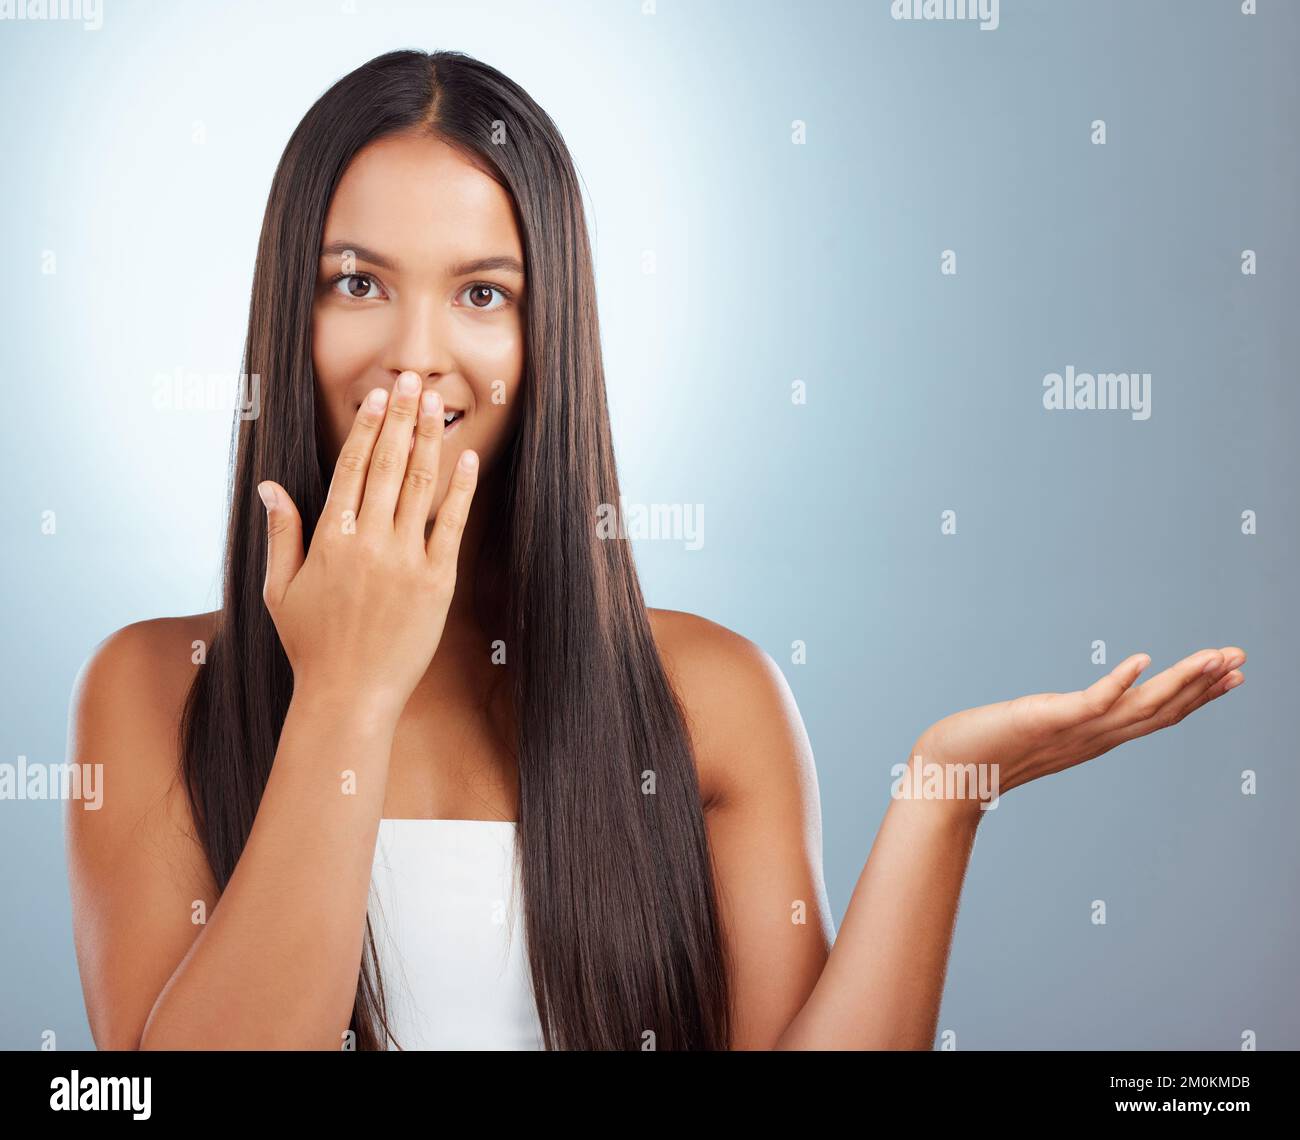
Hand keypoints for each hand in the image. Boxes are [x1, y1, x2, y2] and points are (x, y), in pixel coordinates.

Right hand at [256, 370, 479, 720]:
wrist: (350, 695)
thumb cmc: (311, 644)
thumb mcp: (279, 588)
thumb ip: (281, 532)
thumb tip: (271, 485)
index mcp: (329, 538)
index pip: (351, 467)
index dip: (367, 427)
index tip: (378, 396)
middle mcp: (368, 541)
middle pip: (388, 464)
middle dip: (402, 417)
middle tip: (414, 380)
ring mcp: (406, 559)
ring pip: (420, 485)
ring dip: (429, 440)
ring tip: (437, 404)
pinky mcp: (437, 580)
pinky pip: (450, 524)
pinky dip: (460, 489)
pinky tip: (466, 459)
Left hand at [912, 646, 1246, 810]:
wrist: (945, 775)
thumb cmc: (981, 752)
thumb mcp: (1036, 732)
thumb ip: (1059, 722)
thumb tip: (1071, 711)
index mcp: (1092, 737)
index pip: (1155, 715)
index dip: (1196, 696)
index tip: (1230, 675)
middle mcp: (1091, 737)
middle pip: (1161, 711)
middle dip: (1204, 685)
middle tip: (1243, 660)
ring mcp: (1072, 730)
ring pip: (1139, 706)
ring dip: (1180, 681)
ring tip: (1215, 656)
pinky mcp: (1046, 719)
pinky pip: (1090, 700)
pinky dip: (1118, 681)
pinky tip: (1143, 659)